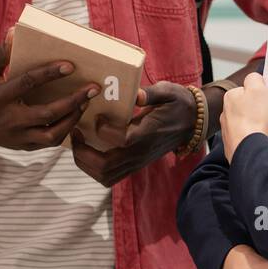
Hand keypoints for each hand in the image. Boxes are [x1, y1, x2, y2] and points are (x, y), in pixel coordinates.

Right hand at [0, 36, 98, 151]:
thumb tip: (14, 32)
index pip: (27, 84)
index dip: (49, 74)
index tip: (70, 66)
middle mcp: (8, 120)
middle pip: (47, 113)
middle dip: (73, 101)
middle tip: (93, 88)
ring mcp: (17, 137)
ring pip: (52, 134)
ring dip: (73, 118)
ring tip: (86, 102)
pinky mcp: (23, 147)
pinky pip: (50, 143)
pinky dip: (66, 130)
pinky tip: (75, 115)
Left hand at [69, 81, 197, 186]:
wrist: (191, 124)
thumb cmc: (177, 104)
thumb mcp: (168, 91)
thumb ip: (152, 93)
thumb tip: (136, 94)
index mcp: (149, 133)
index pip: (123, 140)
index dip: (105, 131)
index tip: (98, 116)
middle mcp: (141, 152)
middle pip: (106, 165)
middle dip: (83, 151)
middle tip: (76, 131)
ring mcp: (137, 162)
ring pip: (104, 175)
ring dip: (85, 162)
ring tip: (79, 142)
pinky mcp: (134, 166)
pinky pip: (109, 177)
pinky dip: (93, 169)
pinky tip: (88, 151)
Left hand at [221, 72, 267, 161]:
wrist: (249, 149)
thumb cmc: (254, 119)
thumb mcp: (258, 89)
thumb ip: (254, 78)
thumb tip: (253, 78)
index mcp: (230, 97)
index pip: (246, 90)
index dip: (259, 94)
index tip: (265, 101)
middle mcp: (225, 113)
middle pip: (245, 107)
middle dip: (255, 110)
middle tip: (266, 114)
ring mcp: (227, 131)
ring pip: (244, 123)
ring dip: (253, 124)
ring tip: (264, 128)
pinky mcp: (232, 145)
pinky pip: (244, 138)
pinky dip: (251, 138)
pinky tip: (258, 139)